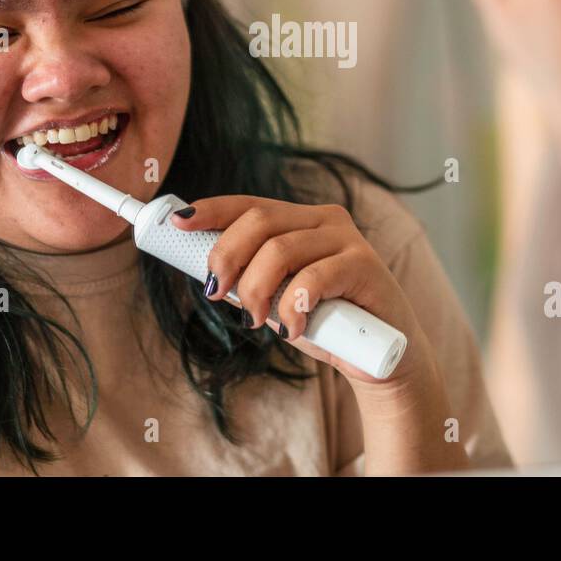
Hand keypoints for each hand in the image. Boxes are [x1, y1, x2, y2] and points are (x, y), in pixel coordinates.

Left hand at [170, 196, 430, 390]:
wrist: (381, 355)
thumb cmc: (326, 323)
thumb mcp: (280, 298)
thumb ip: (253, 280)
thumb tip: (210, 275)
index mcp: (300, 220)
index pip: (249, 205)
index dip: (212, 210)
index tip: (180, 222)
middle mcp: (323, 219)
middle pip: (259, 222)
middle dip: (227, 258)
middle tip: (219, 296)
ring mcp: (346, 238)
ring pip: (279, 250)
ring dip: (256, 291)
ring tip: (259, 322)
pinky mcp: (364, 263)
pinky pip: (312, 278)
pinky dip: (291, 306)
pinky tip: (292, 328)